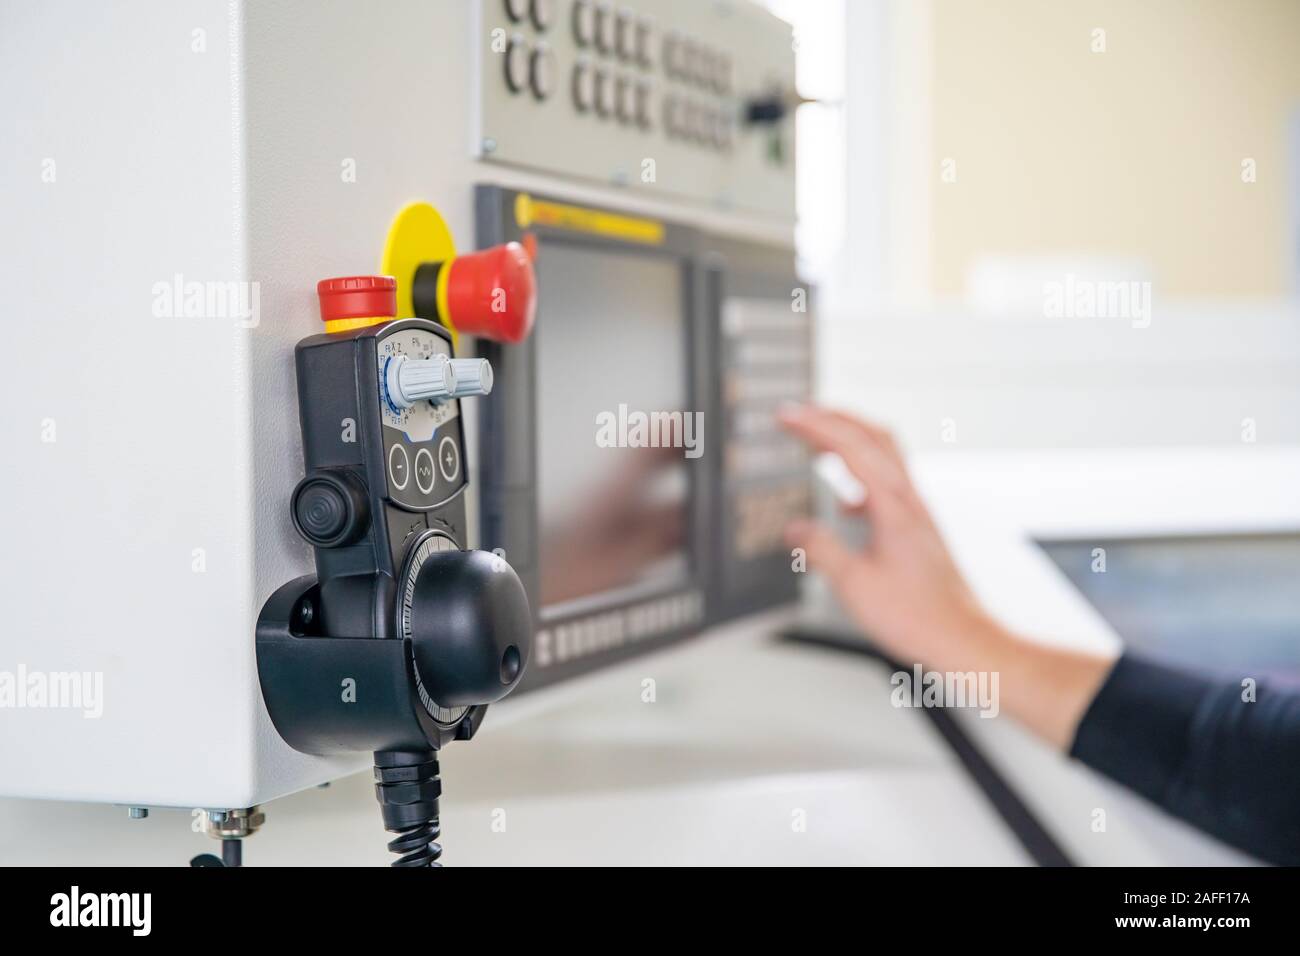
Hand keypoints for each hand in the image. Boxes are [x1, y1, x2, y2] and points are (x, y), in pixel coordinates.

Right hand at [779, 405, 1114, 747]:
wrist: (961, 638)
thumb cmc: (919, 616)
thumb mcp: (853, 584)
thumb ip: (820, 550)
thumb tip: (795, 530)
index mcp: (892, 505)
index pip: (849, 446)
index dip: (814, 425)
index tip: (786, 415)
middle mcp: (909, 500)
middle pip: (873, 435)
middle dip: (834, 417)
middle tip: (802, 412)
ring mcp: (917, 511)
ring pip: (884, 456)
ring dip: (849, 441)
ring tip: (818, 443)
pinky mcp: (918, 527)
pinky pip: (887, 485)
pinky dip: (860, 478)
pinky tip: (847, 504)